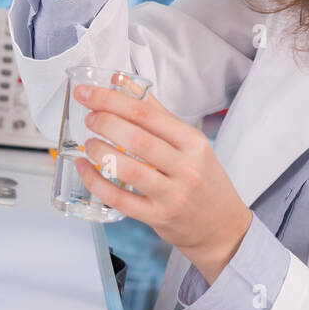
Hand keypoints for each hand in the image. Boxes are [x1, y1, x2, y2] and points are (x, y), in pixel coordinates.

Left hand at [73, 80, 253, 284]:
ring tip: (89, 143)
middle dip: (105, 122)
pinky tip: (85, 169)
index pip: (147, 113)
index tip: (88, 93)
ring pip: (129, 169)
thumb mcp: (190, 143)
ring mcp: (172, 195)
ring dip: (101, 152)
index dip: (112, 100)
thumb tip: (121, 82)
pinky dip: (96, 182)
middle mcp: (186, 167)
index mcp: (193, 142)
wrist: (223, 227)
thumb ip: (155, 112)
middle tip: (89, 117)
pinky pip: (120, 199)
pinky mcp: (158, 217)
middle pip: (137, 138)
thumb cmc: (204, 179)